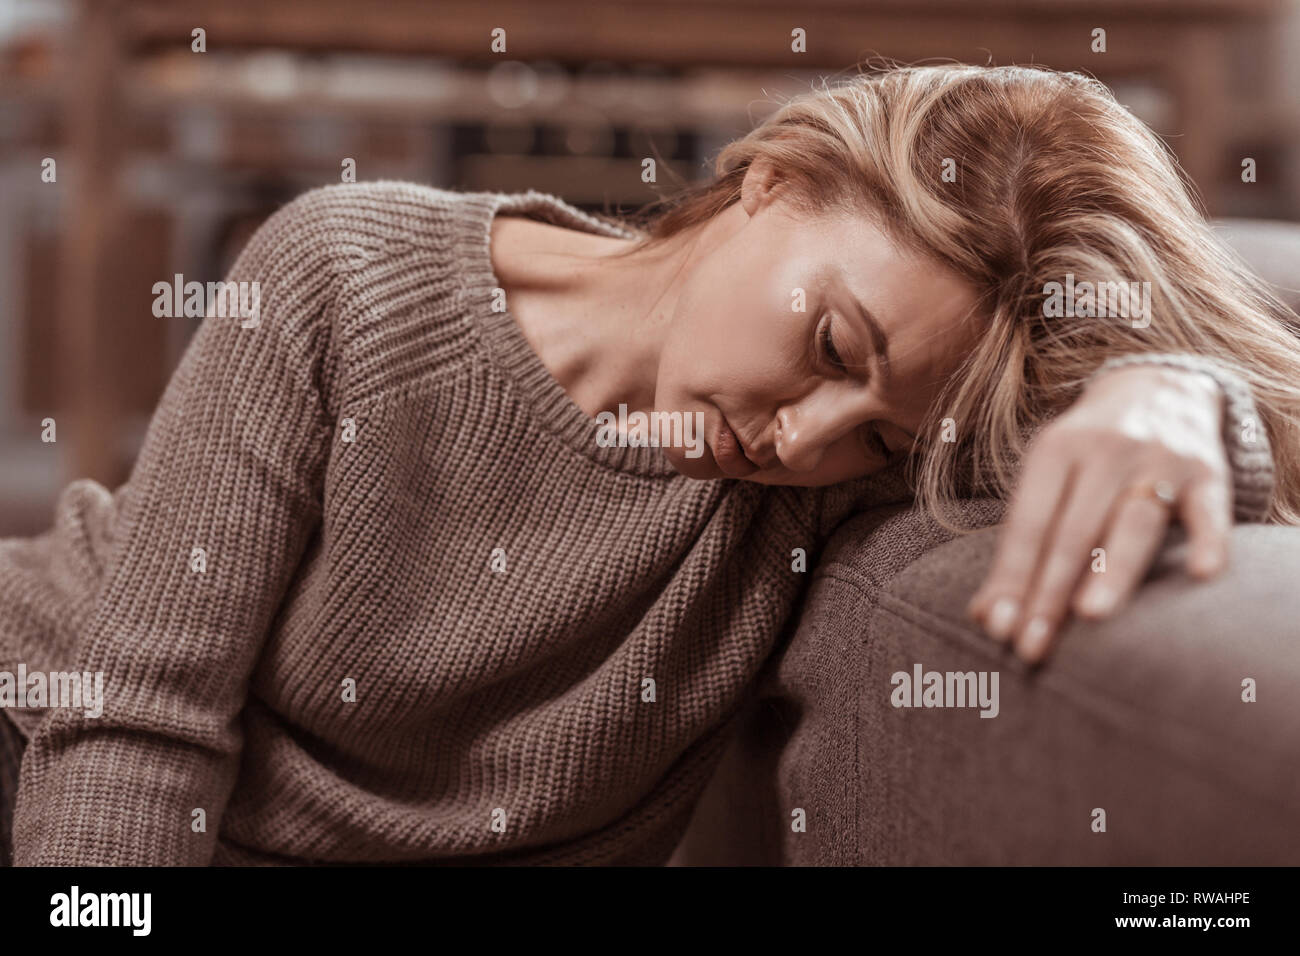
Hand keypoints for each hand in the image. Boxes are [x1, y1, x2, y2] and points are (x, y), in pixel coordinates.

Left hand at [966, 364, 1231, 663]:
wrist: (1157, 386)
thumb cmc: (1087, 455)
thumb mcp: (1048, 478)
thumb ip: (1020, 544)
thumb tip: (985, 617)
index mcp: (1055, 451)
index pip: (1029, 525)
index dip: (1012, 579)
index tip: (1000, 629)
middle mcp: (1105, 451)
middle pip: (1073, 532)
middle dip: (1050, 593)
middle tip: (1032, 646)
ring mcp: (1159, 459)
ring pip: (1133, 523)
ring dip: (1111, 570)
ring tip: (1090, 615)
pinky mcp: (1209, 472)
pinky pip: (1210, 510)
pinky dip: (1208, 539)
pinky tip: (1202, 573)